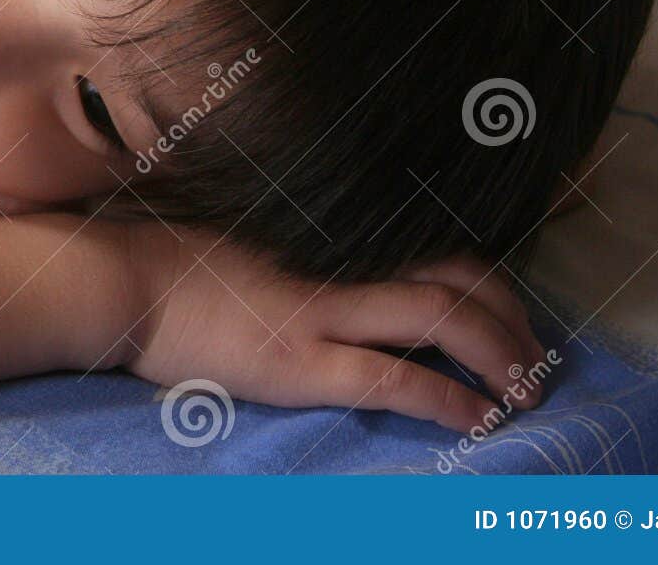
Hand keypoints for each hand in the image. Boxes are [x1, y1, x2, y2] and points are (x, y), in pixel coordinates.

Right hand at [124, 227, 549, 432]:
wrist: (123, 280)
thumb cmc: (174, 259)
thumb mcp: (253, 237)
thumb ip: (308, 249)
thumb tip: (347, 268)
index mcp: (334, 236)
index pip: (437, 246)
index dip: (491, 282)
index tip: (511, 314)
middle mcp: (341, 264)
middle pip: (458, 276)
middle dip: (513, 320)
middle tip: (534, 361)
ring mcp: (324, 312)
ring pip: (443, 318)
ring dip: (501, 357)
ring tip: (526, 394)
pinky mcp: (301, 361)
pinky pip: (397, 380)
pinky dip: (451, 400)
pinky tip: (480, 421)